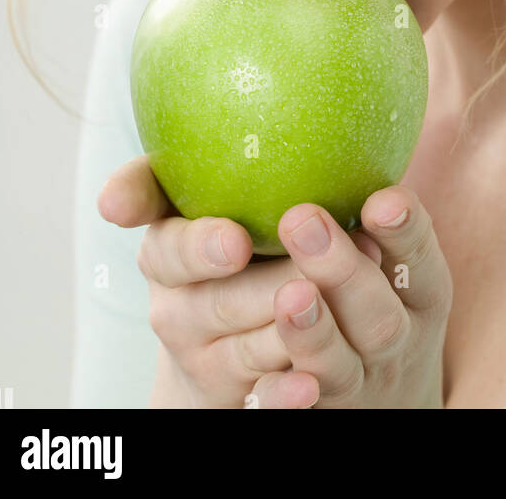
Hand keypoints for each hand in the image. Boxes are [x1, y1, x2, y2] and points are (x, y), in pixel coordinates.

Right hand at [98, 155, 375, 408]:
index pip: (169, 247)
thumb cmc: (236, 233)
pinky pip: (261, 401)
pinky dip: (283, 396)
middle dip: (269, 287)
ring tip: (337, 300)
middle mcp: (179, 308)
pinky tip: (309, 387)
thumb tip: (250, 104)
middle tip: (316, 266)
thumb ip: (211, 154)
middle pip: (220, 304)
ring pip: (250, 350)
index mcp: (168, 250)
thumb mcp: (216, 193)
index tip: (237, 241)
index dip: (197, 246)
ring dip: (298, 329)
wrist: (229, 338)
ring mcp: (209, 358)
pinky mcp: (239, 397)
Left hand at [248, 187, 452, 409]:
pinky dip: (284, 397)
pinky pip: (298, 412)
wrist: (377, 398)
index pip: (422, 260)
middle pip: (379, 316)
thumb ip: (361, 204)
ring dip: (314, 331)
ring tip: (287, 294)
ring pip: (341, 367)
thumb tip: (327, 105)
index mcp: (418, 293)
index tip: (382, 198)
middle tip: (302, 220)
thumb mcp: (389, 260)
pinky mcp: (319, 412)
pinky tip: (262, 378)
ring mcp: (358, 382)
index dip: (407, 231)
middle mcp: (395, 339)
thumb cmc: (368, 297)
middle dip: (343, 270)